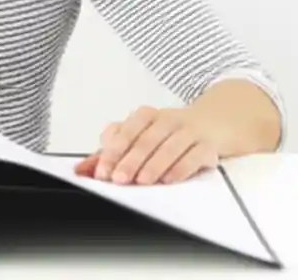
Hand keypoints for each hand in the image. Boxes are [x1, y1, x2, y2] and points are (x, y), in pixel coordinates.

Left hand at [74, 105, 218, 184]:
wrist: (215, 122)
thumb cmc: (170, 134)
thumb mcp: (140, 137)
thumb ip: (112, 153)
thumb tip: (82, 169)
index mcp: (146, 116)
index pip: (126, 130)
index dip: (112, 152)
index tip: (101, 172)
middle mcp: (168, 120)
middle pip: (146, 139)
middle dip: (130, 160)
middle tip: (118, 179)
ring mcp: (190, 131)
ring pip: (171, 146)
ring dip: (154, 164)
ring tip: (142, 181)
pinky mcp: (209, 145)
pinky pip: (196, 154)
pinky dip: (182, 167)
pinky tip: (170, 179)